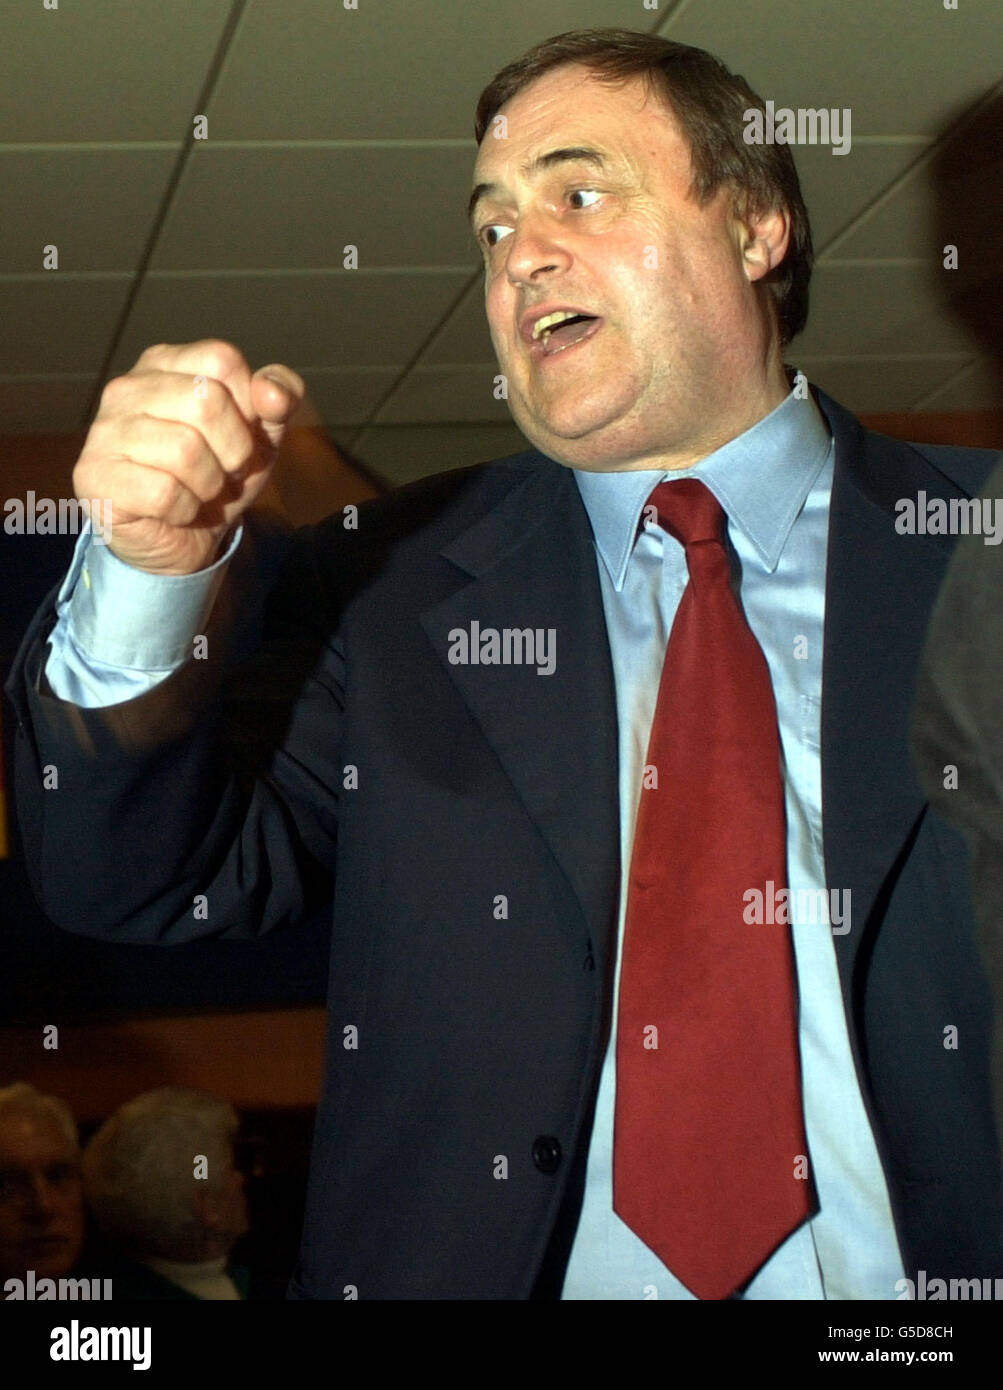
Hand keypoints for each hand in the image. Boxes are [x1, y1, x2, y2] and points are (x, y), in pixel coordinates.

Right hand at [72, 340, 303, 574]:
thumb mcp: (262, 434)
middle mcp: (126, 388)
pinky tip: (173, 510)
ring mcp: (104, 431)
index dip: (248, 408)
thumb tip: (272, 392)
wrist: (183, 537)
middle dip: (233, 450)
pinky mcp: (94, 477)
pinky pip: (164, 492)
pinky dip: (185, 510)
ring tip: (198, 491)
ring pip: (186, 450)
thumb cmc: (217, 473)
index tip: (238, 436)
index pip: (223, 360)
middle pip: (207, 400)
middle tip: (222, 471)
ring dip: (209, 484)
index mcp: (164, 363)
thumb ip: (280, 398)